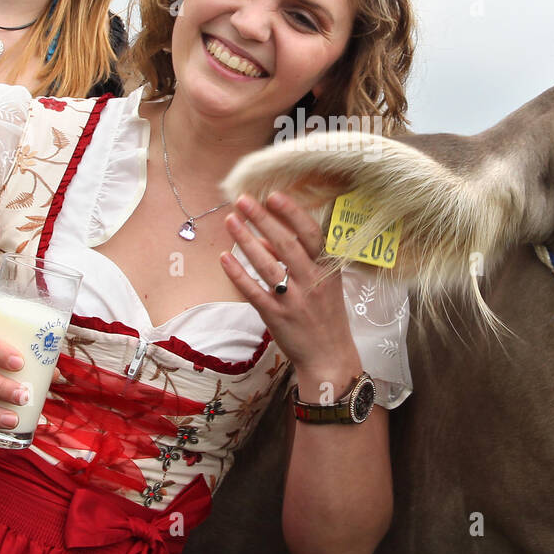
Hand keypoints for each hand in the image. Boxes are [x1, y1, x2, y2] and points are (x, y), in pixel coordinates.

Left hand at [219, 191, 361, 392]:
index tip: (274, 195)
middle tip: (242, 200)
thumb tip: (264, 237)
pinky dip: (238, 274)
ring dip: (246, 241)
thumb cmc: (326, 316)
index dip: (292, 214)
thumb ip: (296, 259)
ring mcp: (294, 300)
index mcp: (327, 269)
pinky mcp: (276, 317)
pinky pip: (254, 292)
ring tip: (230, 221)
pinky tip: (224, 258)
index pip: (311, 234)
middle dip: (263, 219)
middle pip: (286, 244)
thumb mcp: (322, 283)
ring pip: (267, 266)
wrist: (329, 357)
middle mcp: (312, 282)